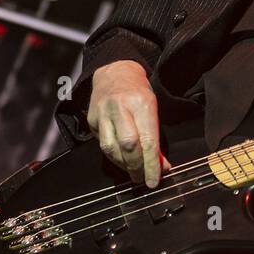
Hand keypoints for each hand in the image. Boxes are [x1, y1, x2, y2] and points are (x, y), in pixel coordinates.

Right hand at [87, 60, 170, 188]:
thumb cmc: (139, 94)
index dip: (152, 164)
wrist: (115, 73)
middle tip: (143, 180)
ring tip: (134, 173)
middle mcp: (120, 108)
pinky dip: (114, 157)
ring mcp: (103, 113)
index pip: (148, 140)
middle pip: (128, 145)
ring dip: (123, 166)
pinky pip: (102, 145)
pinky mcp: (91, 120)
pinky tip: (122, 162)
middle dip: (137, 167)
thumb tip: (162, 167)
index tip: (155, 180)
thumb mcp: (153, 109)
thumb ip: (156, 138)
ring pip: (110, 148)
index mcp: (141, 103)